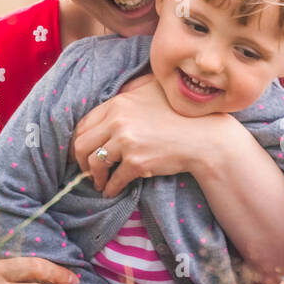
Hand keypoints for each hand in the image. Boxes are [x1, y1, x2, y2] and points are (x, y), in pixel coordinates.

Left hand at [71, 75, 228, 196]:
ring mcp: (127, 142)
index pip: (84, 123)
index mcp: (119, 103)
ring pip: (94, 163)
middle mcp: (118, 120)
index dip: (79, 141)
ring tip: (100, 183)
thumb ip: (130, 94)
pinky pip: (114, 180)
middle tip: (86, 170)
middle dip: (81, 161)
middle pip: (82, 144)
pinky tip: (112, 191)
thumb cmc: (182, 115)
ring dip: (94, 177)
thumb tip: (112, 105)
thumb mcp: (153, 92)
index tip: (81, 152)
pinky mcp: (136, 162)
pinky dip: (110, 188)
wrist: (205, 138)